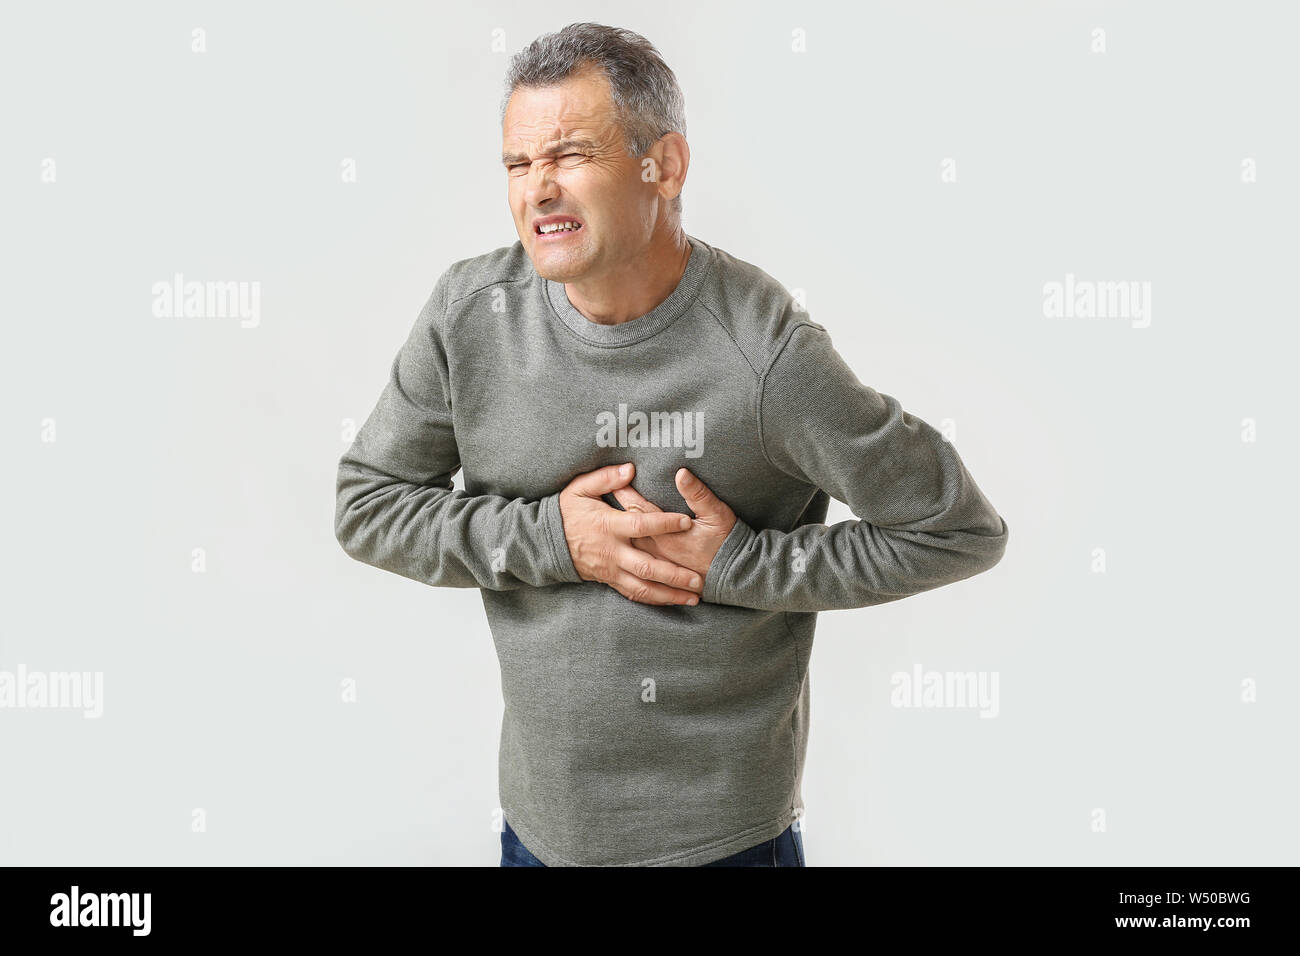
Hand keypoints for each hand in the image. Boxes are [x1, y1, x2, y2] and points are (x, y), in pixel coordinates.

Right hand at [558, 462, 703, 605]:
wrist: (545, 543)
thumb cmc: (567, 512)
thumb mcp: (579, 489)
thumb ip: (606, 478)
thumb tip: (630, 470)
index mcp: (609, 526)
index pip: (641, 525)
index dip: (664, 524)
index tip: (687, 521)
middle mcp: (613, 552)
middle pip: (647, 567)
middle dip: (674, 575)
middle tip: (699, 579)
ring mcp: (612, 570)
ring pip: (644, 588)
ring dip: (670, 595)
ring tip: (694, 598)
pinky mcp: (610, 581)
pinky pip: (635, 594)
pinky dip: (656, 600)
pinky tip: (674, 602)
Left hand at [610, 467, 736, 585]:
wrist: (734, 576)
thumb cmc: (726, 542)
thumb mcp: (718, 514)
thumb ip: (698, 494)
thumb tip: (680, 473)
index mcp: (667, 534)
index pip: (639, 509)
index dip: (626, 491)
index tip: (614, 477)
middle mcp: (657, 550)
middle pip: (627, 528)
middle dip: (612, 511)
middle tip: (596, 497)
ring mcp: (657, 564)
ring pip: (627, 547)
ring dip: (615, 535)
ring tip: (599, 524)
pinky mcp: (660, 577)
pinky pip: (634, 571)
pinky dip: (622, 560)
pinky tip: (615, 555)